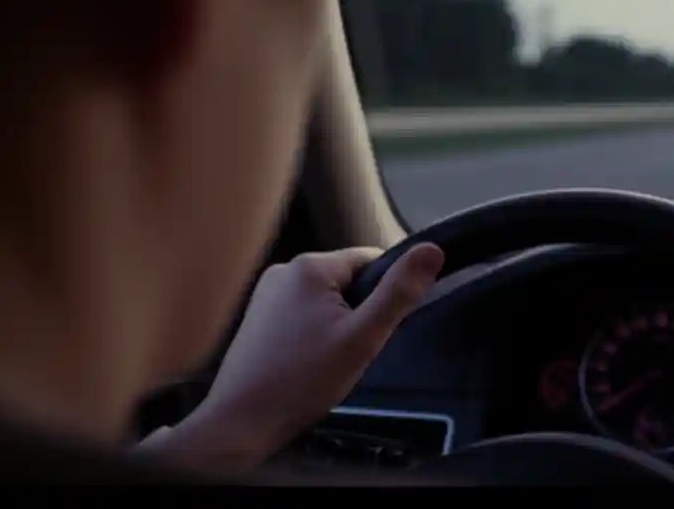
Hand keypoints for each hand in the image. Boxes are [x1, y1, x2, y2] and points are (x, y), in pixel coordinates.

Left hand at [135, 244, 442, 474]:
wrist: (241, 422)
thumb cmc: (301, 381)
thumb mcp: (363, 338)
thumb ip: (399, 293)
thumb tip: (432, 251)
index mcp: (310, 266)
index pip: (371, 261)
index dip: (383, 296)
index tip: (373, 330)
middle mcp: (284, 271)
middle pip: (347, 281)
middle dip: (357, 314)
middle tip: (349, 351)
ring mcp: (266, 293)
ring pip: (325, 300)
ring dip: (335, 326)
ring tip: (324, 361)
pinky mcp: (257, 316)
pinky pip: (302, 314)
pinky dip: (312, 335)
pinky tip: (305, 363)